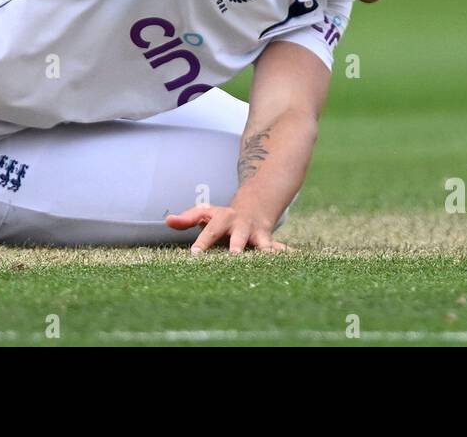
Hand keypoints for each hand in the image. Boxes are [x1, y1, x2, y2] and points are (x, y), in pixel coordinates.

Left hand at [166, 203, 289, 253]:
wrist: (256, 205)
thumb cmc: (225, 217)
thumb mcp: (206, 214)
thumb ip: (187, 218)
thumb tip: (167, 221)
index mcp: (224, 219)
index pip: (210, 231)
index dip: (203, 242)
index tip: (195, 254)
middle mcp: (242, 227)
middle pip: (239, 237)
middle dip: (237, 247)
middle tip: (234, 257)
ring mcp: (258, 235)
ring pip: (264, 245)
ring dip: (267, 254)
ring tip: (270, 262)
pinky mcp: (271, 243)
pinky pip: (282, 250)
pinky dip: (290, 256)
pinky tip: (299, 261)